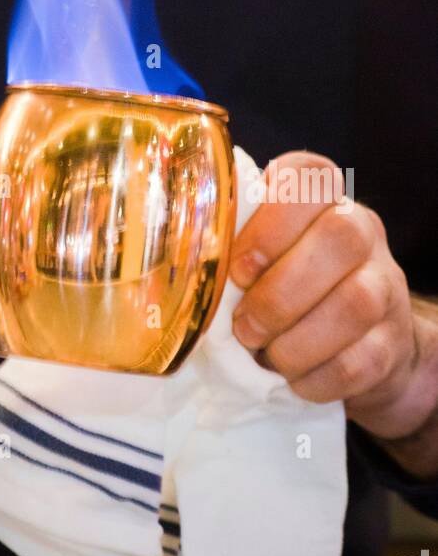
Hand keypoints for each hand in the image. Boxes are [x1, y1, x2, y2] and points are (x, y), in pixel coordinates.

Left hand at [230, 151, 435, 442]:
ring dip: (296, 339)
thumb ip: (225, 246)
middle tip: (243, 326)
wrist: (358, 340)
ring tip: (263, 353)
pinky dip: (316, 377)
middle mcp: (361, 230)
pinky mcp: (393, 343)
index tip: (238, 267)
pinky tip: (291, 377)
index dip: (272, 221)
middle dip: (280, 290)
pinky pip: (360, 361)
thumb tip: (163, 271)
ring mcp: (385, 286)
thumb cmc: (285, 283)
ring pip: (355, 303)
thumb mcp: (259, 252)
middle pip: (340, 237)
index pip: (308, 177)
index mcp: (320, 197)